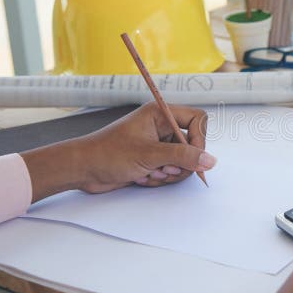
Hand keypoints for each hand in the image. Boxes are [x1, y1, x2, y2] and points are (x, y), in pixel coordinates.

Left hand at [21, 103, 215, 201]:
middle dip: (181, 162)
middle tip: (164, 169)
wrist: (82, 170)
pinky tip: (142, 177)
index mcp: (160, 113)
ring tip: (148, 173)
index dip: (200, 139)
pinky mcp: (153, 159)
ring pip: (183, 161)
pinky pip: (171, 171)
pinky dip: (160, 178)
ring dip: (168, 173)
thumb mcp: (149, 155)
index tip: (192, 156)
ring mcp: (158, 144)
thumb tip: (210, 160)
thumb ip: (183, 156)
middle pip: (193, 144)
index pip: (198, 119)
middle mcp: (162, 126)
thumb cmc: (108, 153)